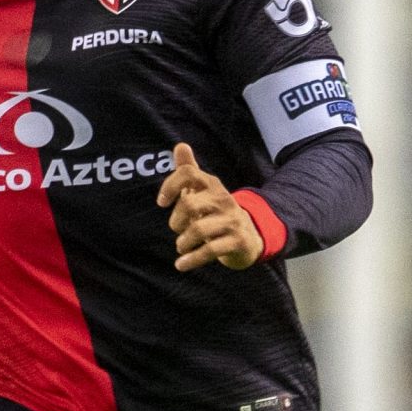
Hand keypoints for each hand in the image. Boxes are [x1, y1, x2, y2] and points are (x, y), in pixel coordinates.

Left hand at [159, 142, 261, 271]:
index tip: (162, 203)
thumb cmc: (216, 212)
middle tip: (177, 229)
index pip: (188, 173)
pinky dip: (191, 260)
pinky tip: (181, 264)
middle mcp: (222, 199)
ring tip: (181, 247)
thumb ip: (189, 170)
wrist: (249, 236)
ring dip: (183, 242)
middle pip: (189, 204)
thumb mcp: (203, 191)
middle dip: (176, 221)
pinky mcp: (237, 241)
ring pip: (198, 229)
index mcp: (212, 185)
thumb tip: (180, 145)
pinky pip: (209, 251)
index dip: (170, 186)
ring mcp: (232, 220)